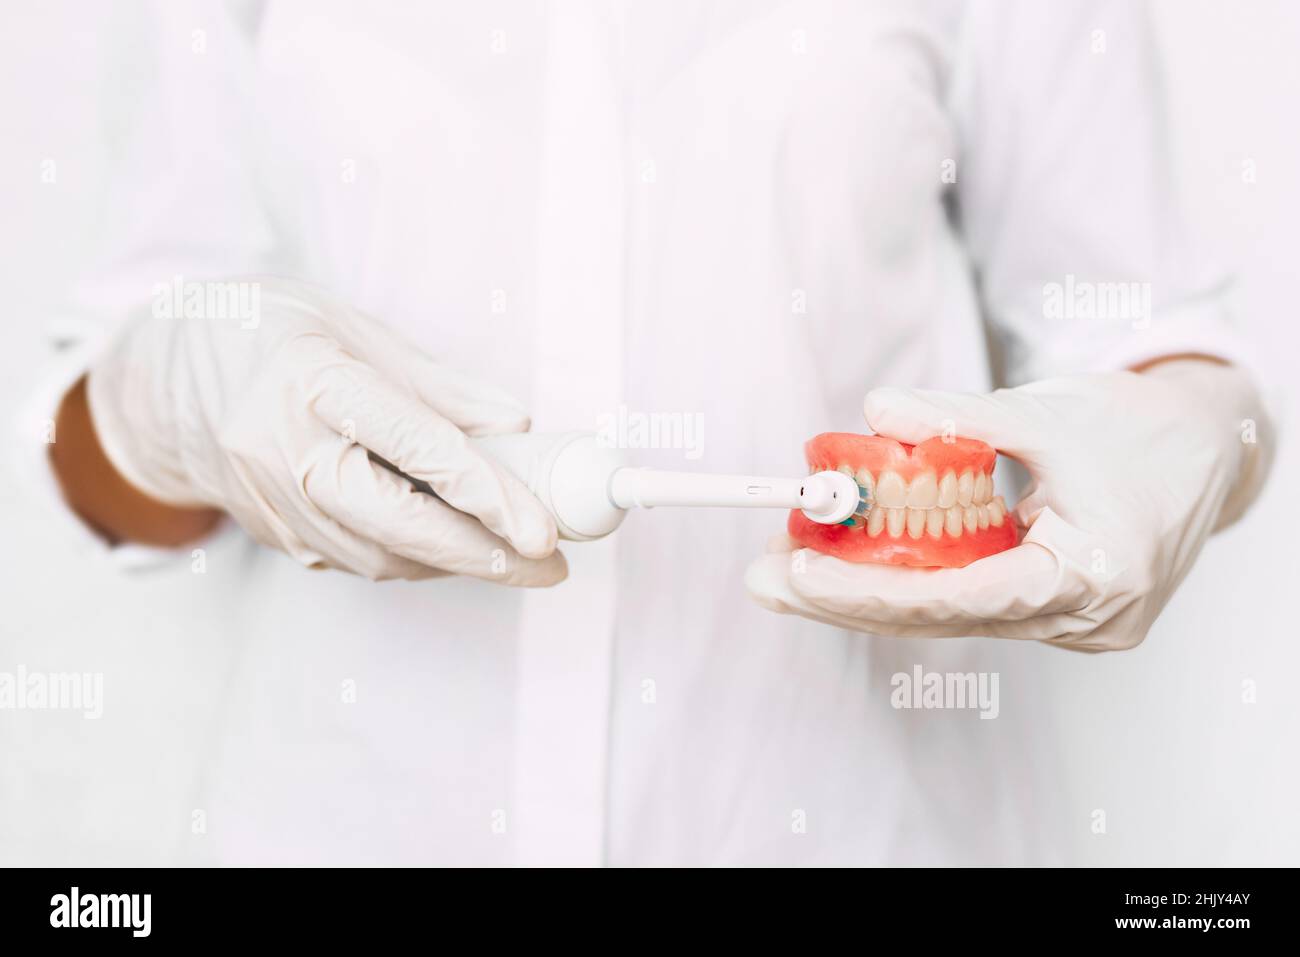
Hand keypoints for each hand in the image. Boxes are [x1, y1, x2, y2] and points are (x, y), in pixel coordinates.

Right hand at [81, 276, 565, 583]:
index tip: (543, 527)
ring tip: (516, 553)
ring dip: (456, 562)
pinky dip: (414, 557)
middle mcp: (285, 452)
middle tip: (547, 564)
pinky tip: (453, 543)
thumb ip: (439, 385)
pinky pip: (358, 559)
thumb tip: (514, 424)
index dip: (488, 492)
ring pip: (382, 557)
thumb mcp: (356, 330)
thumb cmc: (268, 336)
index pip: (416, 446)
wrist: (162, 377)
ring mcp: (273, 502)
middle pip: (399, 525)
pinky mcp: (274, 534)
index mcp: (312, 382)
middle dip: (484, 555)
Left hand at [746, 361, 1271, 650]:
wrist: (1211, 450)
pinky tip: (852, 562)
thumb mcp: (1049, 411)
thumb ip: (961, 418)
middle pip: (939, 619)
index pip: (962, 599)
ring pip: (948, 614)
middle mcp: (1079, 617)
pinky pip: (969, 601)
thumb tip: (875, 413)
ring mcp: (1068, 623)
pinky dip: (910, 580)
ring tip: (789, 563)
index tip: (801, 571)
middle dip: (845, 599)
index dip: (873, 590)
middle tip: (763, 577)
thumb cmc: (1141, 430)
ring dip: (868, 589)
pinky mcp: (1054, 611)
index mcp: (1092, 576)